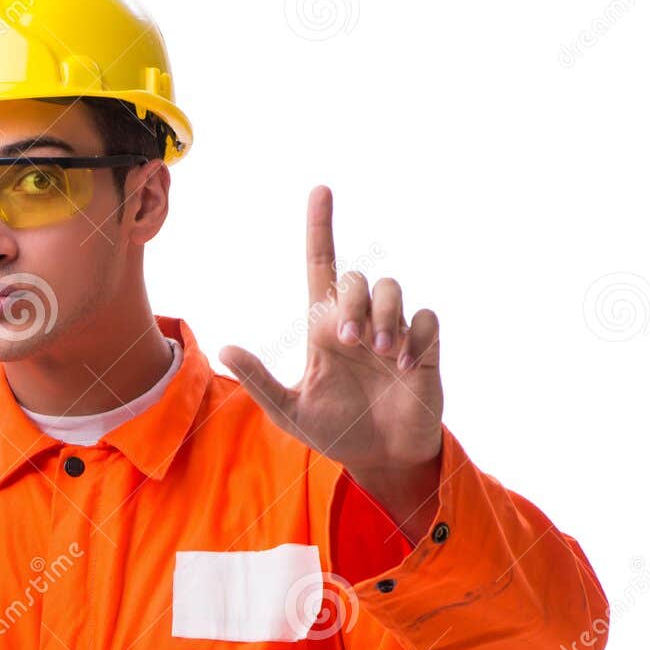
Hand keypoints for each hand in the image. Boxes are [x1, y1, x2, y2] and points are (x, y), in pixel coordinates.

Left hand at [219, 187, 444, 534]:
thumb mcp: (289, 412)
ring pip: (394, 289)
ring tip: (381, 354)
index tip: (320, 191)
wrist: (378, 458)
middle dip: (356, 302)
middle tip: (352, 342)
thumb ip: (260, 381)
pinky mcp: (424, 349)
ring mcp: (392, 333)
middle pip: (358, 278)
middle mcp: (359, 322)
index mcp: (324, 329)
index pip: (321, 266)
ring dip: (386, 316)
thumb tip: (225, 349)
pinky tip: (405, 367)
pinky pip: (425, 318)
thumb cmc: (332, 430)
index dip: (320, 228)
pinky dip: (414, 336)